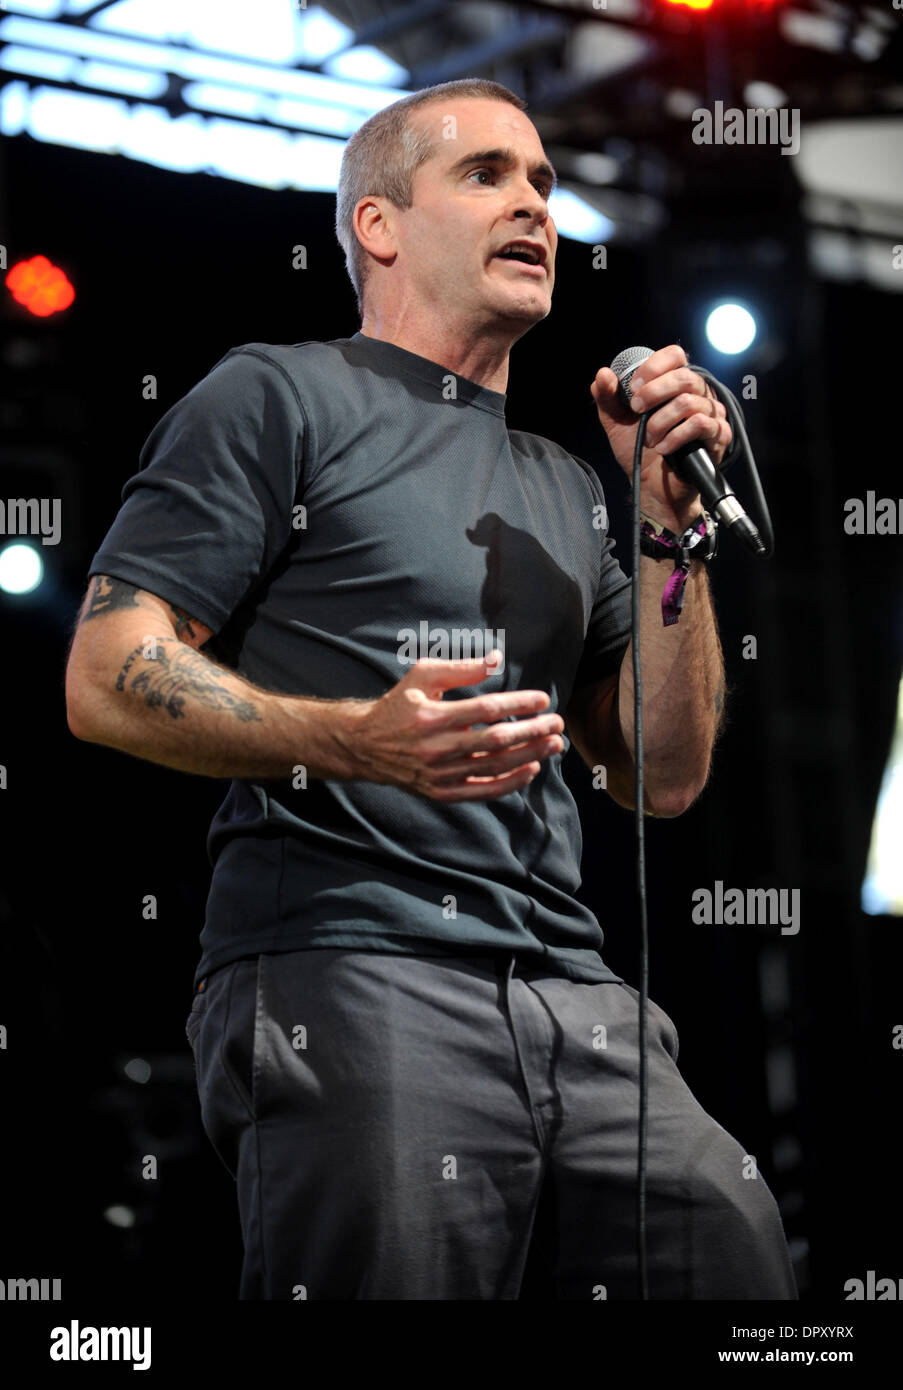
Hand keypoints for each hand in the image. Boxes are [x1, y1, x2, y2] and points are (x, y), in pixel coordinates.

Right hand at [337, 653, 564, 802]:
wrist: (366, 746)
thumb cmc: (399, 704)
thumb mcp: (423, 676)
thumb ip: (461, 668)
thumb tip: (497, 658)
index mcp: (431, 717)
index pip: (486, 710)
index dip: (518, 704)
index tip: (543, 699)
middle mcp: (436, 748)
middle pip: (496, 740)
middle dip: (532, 731)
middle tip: (557, 723)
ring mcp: (439, 774)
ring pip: (494, 767)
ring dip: (529, 755)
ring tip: (554, 743)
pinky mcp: (441, 792)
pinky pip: (482, 791)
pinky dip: (510, 782)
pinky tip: (532, 768)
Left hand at [590, 344, 731, 531]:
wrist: (651, 486)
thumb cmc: (639, 450)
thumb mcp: (617, 422)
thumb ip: (608, 398)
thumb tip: (603, 374)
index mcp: (676, 384)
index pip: (675, 355)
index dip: (653, 366)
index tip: (633, 387)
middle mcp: (698, 393)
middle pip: (684, 376)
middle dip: (654, 393)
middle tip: (637, 412)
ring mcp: (712, 413)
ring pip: (688, 402)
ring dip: (660, 422)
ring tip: (650, 439)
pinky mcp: (719, 435)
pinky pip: (700, 424)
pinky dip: (675, 436)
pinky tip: (664, 448)